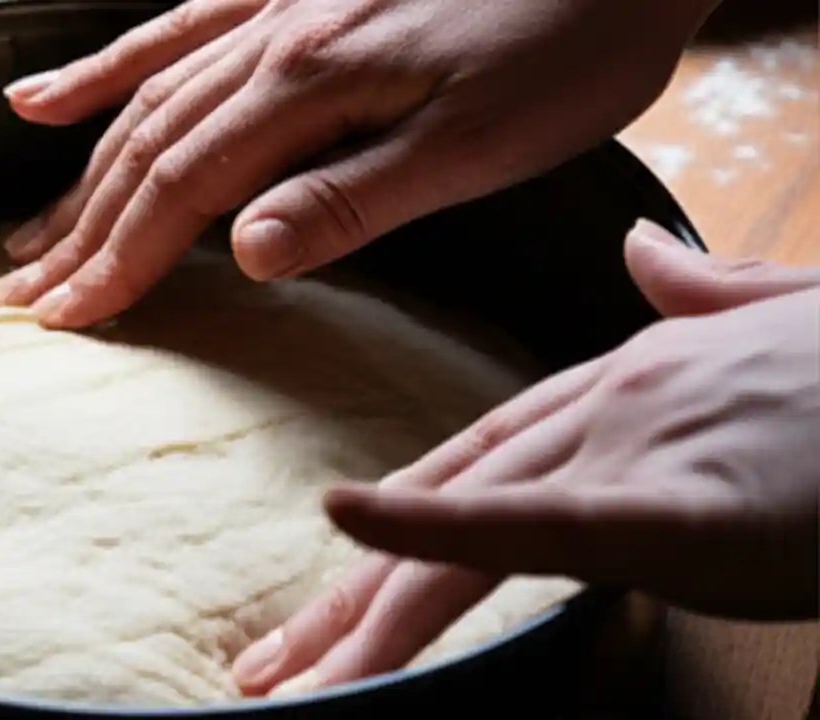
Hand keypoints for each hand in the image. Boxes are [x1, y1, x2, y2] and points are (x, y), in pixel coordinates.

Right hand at [0, 0, 718, 327]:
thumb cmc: (567, 45)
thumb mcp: (477, 143)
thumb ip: (354, 197)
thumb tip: (248, 254)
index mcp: (311, 85)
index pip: (183, 187)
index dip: (121, 256)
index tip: (68, 314)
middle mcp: (271, 37)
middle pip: (147, 145)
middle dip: (84, 228)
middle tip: (28, 291)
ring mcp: (273, 5)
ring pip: (147, 95)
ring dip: (81, 168)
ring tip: (28, 228)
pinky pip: (173, 26)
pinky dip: (108, 66)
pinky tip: (51, 96)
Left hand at [229, 219, 819, 696]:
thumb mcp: (777, 328)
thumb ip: (698, 300)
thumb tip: (644, 261)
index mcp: (619, 385)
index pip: (468, 459)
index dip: (388, 519)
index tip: (325, 573)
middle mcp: (603, 408)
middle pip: (439, 505)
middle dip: (349, 595)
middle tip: (271, 665)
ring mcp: (632, 445)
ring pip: (459, 528)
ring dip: (363, 609)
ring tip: (285, 675)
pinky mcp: (675, 500)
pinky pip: (530, 515)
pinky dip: (432, 517)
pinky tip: (352, 523)